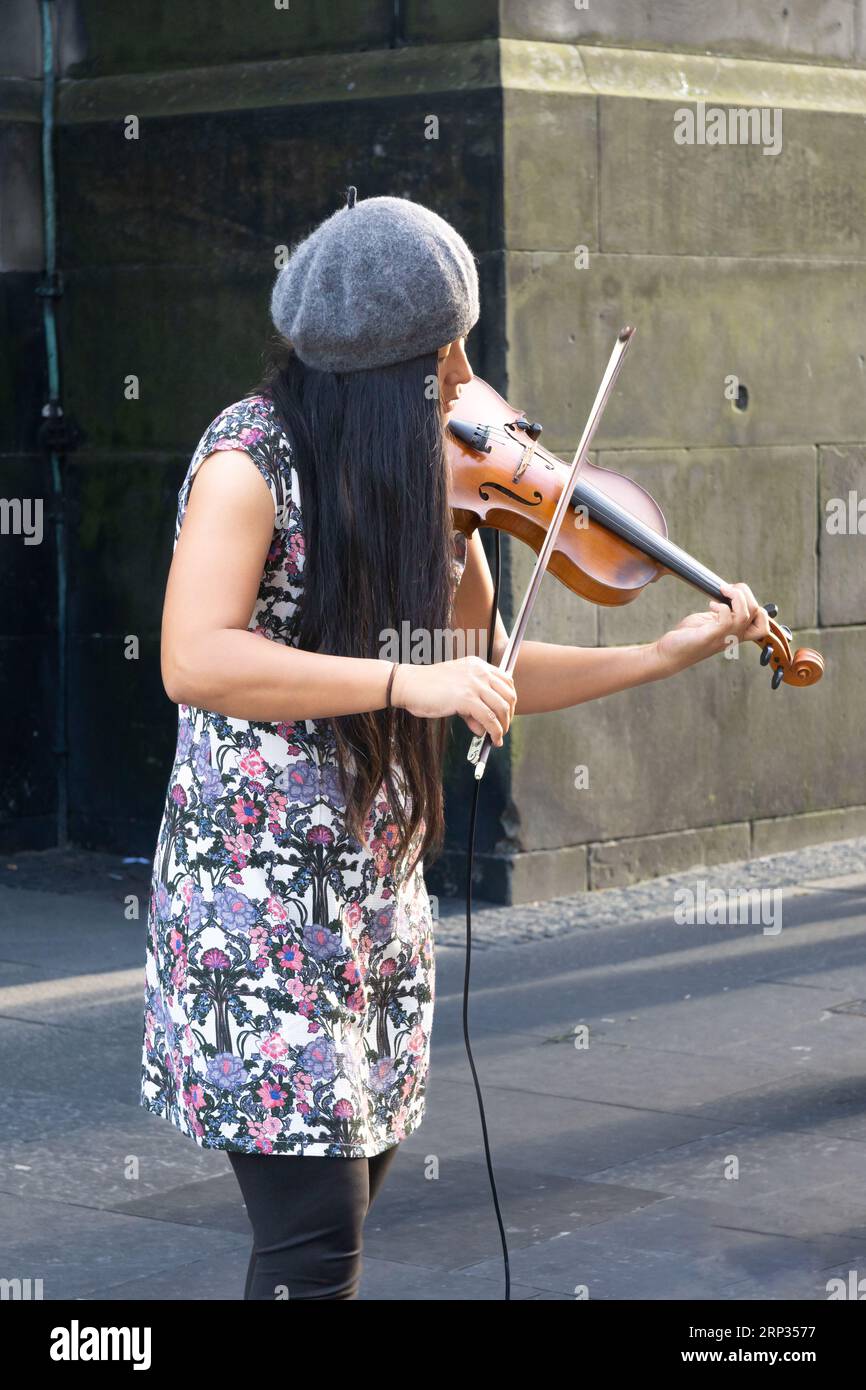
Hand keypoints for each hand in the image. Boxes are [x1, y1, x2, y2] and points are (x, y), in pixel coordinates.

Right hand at [391, 655, 516, 746]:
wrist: (408, 685)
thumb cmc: (427, 689)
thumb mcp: (455, 693)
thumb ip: (472, 707)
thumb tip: (484, 728)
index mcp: (477, 665)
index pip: (506, 680)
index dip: (510, 700)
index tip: (506, 714)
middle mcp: (479, 672)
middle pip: (509, 694)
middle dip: (509, 715)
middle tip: (504, 728)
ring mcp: (474, 684)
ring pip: (502, 708)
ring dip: (504, 726)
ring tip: (498, 737)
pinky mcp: (467, 699)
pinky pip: (490, 719)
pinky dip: (496, 732)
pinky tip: (493, 740)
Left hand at [654, 581, 772, 674]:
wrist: (669, 654)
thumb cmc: (687, 638)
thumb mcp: (710, 622)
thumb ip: (723, 613)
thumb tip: (728, 594)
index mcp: (735, 634)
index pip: (763, 626)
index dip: (759, 608)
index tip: (739, 598)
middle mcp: (733, 637)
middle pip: (757, 612)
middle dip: (745, 592)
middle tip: (727, 588)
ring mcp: (723, 638)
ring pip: (745, 614)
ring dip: (736, 596)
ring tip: (722, 590)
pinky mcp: (710, 636)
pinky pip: (727, 619)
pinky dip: (720, 606)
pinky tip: (710, 605)